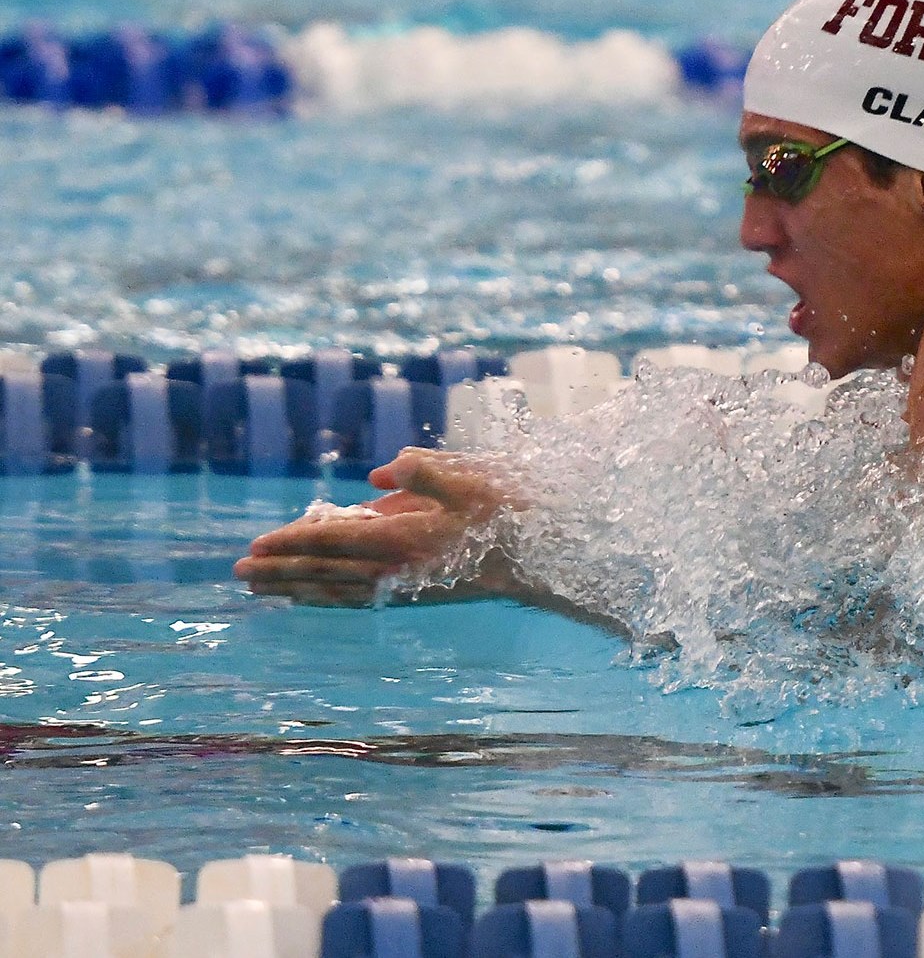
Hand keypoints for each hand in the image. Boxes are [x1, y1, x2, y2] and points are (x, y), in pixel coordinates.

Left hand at [233, 448, 510, 606]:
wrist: (538, 559)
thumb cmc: (507, 512)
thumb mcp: (471, 479)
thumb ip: (423, 471)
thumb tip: (377, 472)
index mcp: (406, 537)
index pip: (335, 540)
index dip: (293, 543)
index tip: (256, 546)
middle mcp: (397, 568)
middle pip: (326, 571)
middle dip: (281, 571)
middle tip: (238, 573)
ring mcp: (405, 585)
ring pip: (337, 589)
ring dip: (296, 589)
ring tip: (261, 590)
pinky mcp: (412, 593)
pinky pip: (358, 598)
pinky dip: (328, 599)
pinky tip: (311, 599)